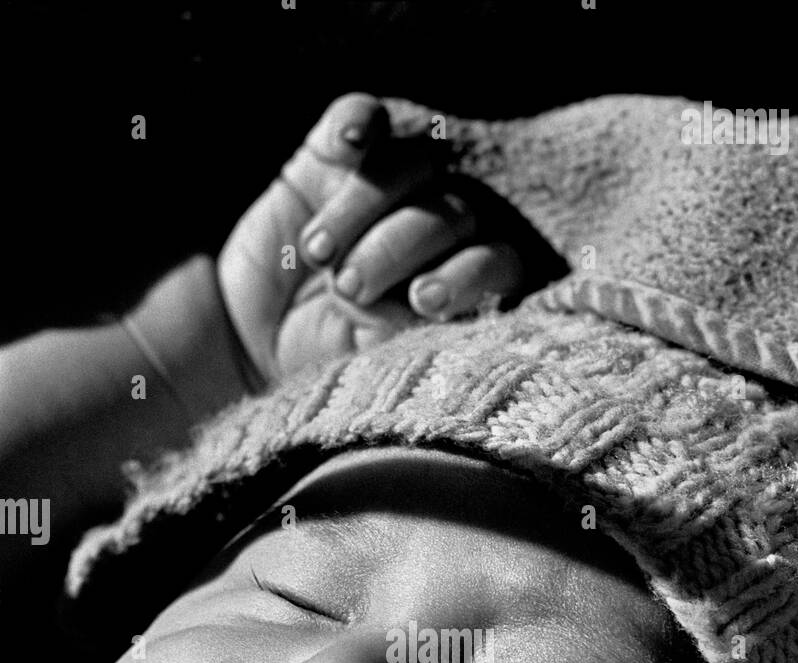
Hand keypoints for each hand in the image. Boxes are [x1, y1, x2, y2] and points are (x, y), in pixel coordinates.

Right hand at [217, 93, 531, 385]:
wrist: (253, 344)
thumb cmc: (325, 362)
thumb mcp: (365, 363)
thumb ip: (404, 333)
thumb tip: (421, 302)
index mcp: (459, 283)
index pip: (497, 262)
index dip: (467, 274)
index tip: (423, 301)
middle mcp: (435, 228)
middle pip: (450, 212)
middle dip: (396, 249)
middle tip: (348, 286)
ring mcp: (389, 187)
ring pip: (409, 165)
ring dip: (362, 207)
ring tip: (317, 254)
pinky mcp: (334, 155)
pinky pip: (362, 116)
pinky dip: (358, 121)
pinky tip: (350, 139)